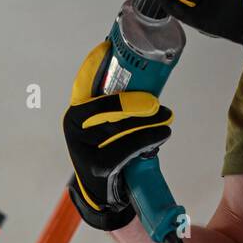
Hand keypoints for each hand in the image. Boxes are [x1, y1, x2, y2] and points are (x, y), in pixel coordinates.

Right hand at [62, 39, 173, 230]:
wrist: (103, 196)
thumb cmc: (109, 153)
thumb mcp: (109, 129)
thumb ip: (120, 110)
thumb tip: (152, 91)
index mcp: (77, 112)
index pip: (83, 82)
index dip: (94, 63)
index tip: (108, 46)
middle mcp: (74, 126)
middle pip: (105, 105)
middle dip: (133, 101)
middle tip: (156, 103)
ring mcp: (83, 147)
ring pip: (120, 127)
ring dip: (148, 122)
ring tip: (167, 119)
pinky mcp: (97, 166)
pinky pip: (127, 147)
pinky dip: (148, 139)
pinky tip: (162, 135)